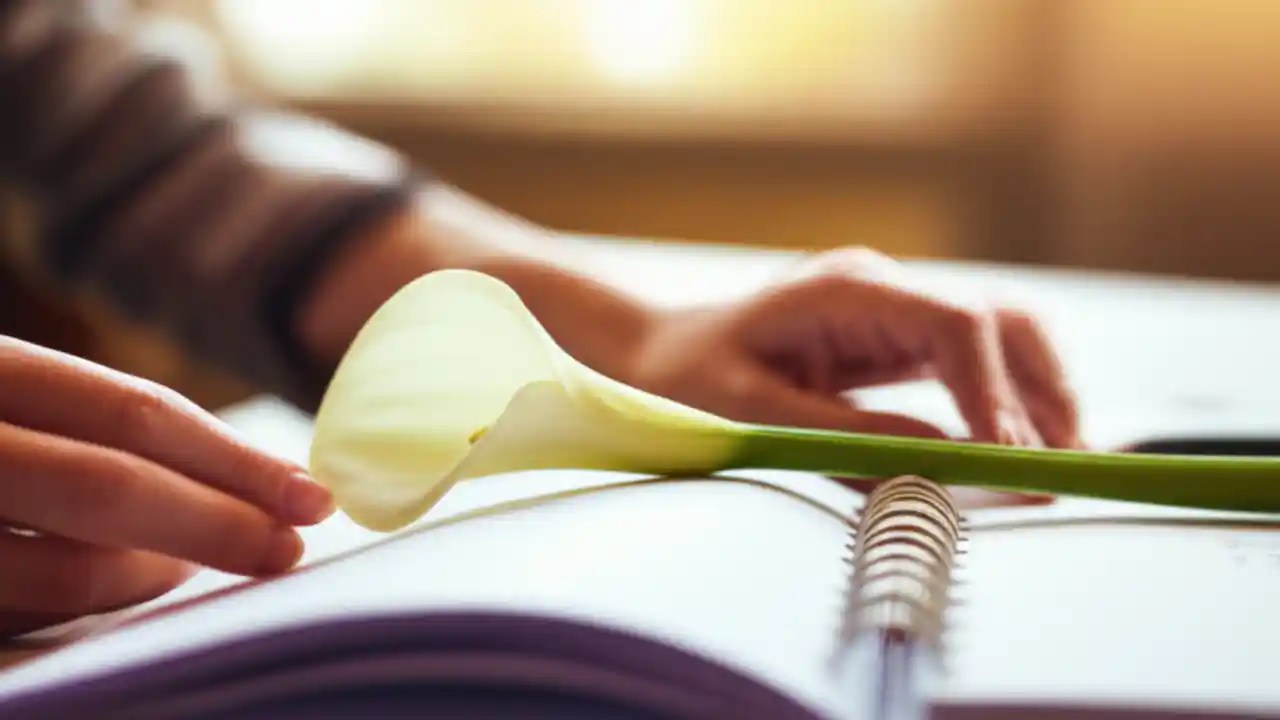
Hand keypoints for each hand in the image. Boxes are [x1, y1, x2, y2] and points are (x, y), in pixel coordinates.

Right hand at [0, 337, 333, 639]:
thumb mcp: (10, 389)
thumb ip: (91, 421)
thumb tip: (246, 481)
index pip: (132, 413)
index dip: (234, 460)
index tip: (312, 495)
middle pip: (108, 488)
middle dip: (218, 523)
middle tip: (288, 548)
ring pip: (67, 572)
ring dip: (157, 573)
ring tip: (196, 564)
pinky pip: (26, 614)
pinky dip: (92, 601)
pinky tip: (125, 582)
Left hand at [630, 248, 1079, 489]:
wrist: (655, 353)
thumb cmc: (685, 378)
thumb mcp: (753, 415)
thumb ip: (848, 436)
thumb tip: (951, 463)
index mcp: (847, 291)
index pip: (957, 323)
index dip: (996, 394)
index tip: (1015, 461)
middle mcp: (882, 290)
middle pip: (999, 320)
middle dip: (1041, 392)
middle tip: (1062, 469)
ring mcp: (892, 310)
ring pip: (997, 339)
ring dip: (1034, 399)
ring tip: (1055, 470)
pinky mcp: (891, 339)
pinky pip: (966, 365)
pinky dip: (1000, 406)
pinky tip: (1015, 454)